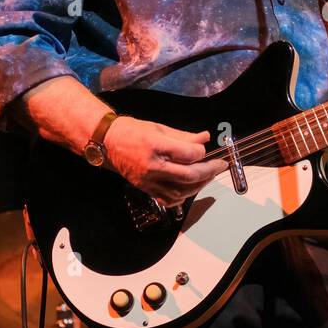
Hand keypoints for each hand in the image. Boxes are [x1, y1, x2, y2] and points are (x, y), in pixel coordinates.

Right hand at [102, 116, 227, 204]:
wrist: (107, 143)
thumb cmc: (134, 131)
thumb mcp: (160, 128)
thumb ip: (184, 136)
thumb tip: (206, 138)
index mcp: (156, 145)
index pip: (188, 154)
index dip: (201, 152)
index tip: (204, 149)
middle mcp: (152, 165)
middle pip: (188, 175)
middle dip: (209, 171)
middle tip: (220, 165)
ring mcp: (148, 180)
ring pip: (180, 191)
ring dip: (198, 185)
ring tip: (208, 176)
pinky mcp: (145, 189)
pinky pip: (167, 199)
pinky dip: (182, 197)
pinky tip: (190, 188)